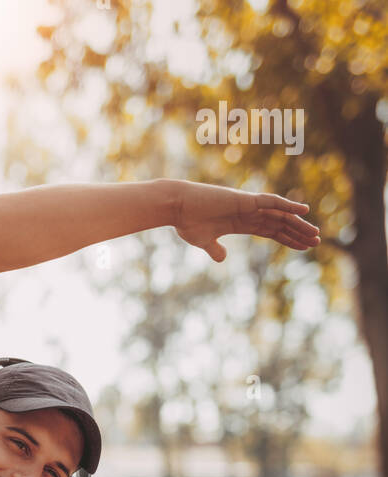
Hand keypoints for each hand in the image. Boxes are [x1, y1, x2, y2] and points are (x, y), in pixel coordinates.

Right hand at [172, 180, 319, 262]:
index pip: (271, 231)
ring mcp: (249, 205)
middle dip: (299, 233)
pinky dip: (289, 205)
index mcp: (242, 223)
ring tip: (316, 234)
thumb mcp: (204, 241)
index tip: (302, 247)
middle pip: (280, 223)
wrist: (177, 206)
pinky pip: (272, 202)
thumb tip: (222, 258)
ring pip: (281, 214)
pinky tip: (304, 210)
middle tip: (317, 241)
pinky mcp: (245, 200)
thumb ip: (215, 249)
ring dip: (299, 224)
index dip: (288, 239)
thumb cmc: (187, 222)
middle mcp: (249, 212)